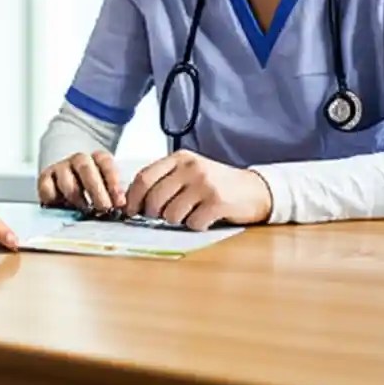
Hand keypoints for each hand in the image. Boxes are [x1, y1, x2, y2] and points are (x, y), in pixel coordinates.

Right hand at [36, 150, 124, 212]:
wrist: (67, 181)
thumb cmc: (92, 189)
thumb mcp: (107, 188)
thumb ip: (113, 195)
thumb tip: (124, 210)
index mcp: (96, 159)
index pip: (105, 163)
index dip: (113, 182)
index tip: (119, 202)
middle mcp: (78, 160)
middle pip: (86, 168)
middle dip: (96, 190)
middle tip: (104, 208)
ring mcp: (60, 168)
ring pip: (66, 179)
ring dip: (77, 197)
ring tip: (85, 211)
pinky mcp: (45, 178)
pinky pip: (47, 188)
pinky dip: (55, 199)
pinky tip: (64, 207)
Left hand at [123, 150, 271, 230]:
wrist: (253, 189)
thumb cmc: (215, 184)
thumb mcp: (188, 173)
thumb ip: (163, 181)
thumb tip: (132, 202)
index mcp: (179, 158)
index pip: (144, 178)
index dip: (132, 198)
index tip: (130, 211)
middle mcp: (190, 167)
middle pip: (154, 199)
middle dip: (153, 214)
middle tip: (163, 216)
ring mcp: (204, 183)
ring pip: (171, 214)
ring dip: (177, 221)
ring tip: (191, 213)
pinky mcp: (217, 201)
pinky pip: (192, 223)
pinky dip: (196, 226)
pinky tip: (206, 217)